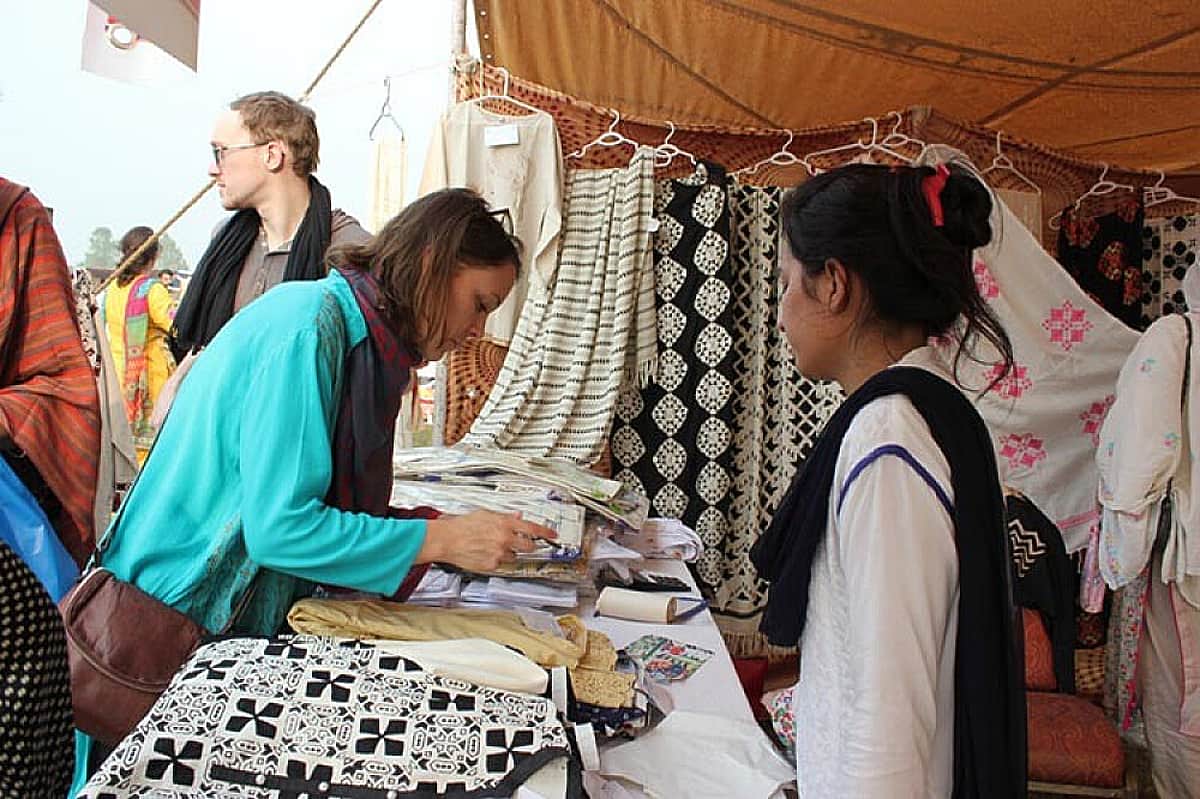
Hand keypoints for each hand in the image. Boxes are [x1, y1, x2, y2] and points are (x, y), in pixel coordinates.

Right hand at [416, 510, 557, 572]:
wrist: (446, 539)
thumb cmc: (461, 525)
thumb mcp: (485, 514)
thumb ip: (505, 517)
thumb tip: (518, 517)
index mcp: (505, 524)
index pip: (533, 528)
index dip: (546, 532)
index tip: (553, 535)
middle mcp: (505, 539)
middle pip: (529, 546)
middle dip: (528, 545)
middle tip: (521, 543)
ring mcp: (499, 553)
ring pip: (514, 556)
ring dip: (509, 552)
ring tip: (493, 546)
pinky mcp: (492, 565)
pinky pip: (501, 563)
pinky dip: (496, 559)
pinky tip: (485, 553)